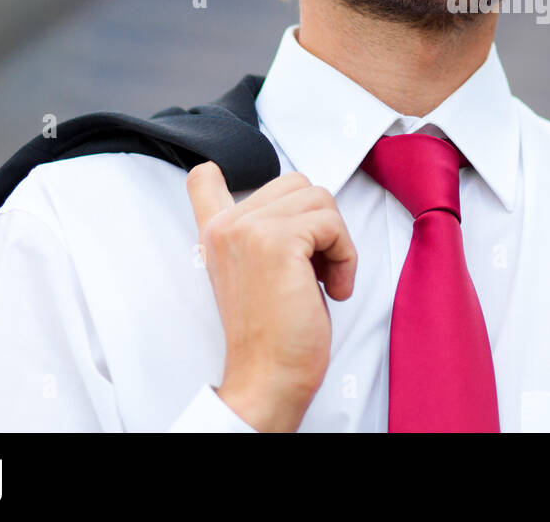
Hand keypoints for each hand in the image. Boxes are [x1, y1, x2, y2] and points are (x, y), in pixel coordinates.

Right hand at [187, 161, 356, 431]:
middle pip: (297, 184)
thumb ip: (264, 233)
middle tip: (315, 267)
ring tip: (325, 279)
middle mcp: (227, 226)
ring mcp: (249, 229)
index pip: (204, 179)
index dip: (227, 173)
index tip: (241, 193)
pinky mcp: (277, 241)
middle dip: (320, 223)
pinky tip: (332, 288)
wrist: (268, 377)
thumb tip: (304, 202)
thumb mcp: (258, 272)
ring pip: (320, 199)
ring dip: (336, 241)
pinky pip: (332, 224)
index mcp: (217, 233)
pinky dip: (345, 256)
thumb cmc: (273, 334)